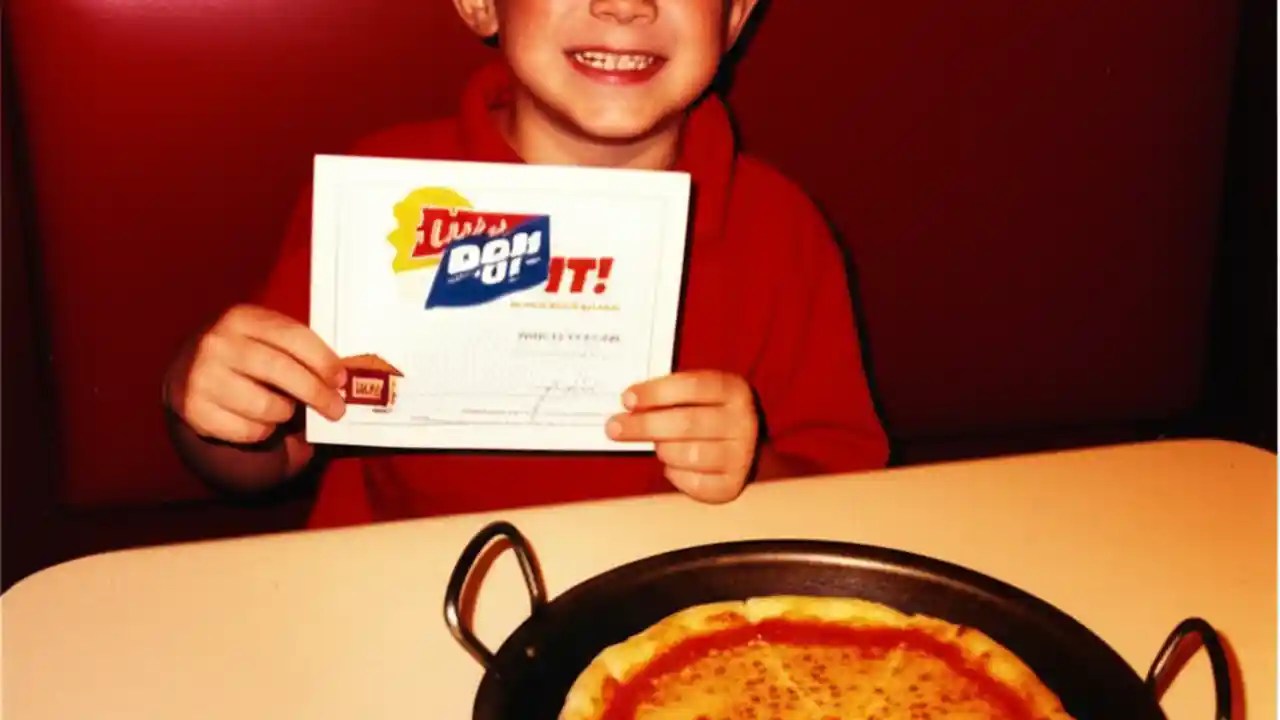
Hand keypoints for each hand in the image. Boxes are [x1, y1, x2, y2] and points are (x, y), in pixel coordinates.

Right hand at [164, 304, 346, 444]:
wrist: (190, 369)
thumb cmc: (244, 353)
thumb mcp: (265, 337)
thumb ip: (297, 350)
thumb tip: (339, 380)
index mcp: (241, 318)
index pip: (292, 337)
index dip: (322, 360)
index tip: (340, 379)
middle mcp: (218, 344)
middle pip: (281, 371)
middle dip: (316, 393)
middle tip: (335, 409)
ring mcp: (203, 377)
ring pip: (266, 407)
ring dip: (285, 413)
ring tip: (284, 407)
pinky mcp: (196, 410)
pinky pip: (248, 431)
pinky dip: (263, 430)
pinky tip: (259, 418)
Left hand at [606, 370, 758, 502]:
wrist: (745, 446)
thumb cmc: (709, 415)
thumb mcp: (699, 395)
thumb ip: (670, 395)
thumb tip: (629, 403)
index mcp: (733, 390)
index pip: (692, 386)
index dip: (656, 392)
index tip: (627, 399)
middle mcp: (743, 421)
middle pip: (687, 422)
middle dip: (644, 425)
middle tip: (614, 427)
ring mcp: (741, 454)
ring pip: (689, 455)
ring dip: (664, 450)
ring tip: (659, 446)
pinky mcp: (733, 484)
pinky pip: (694, 483)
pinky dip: (676, 475)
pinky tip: (674, 466)